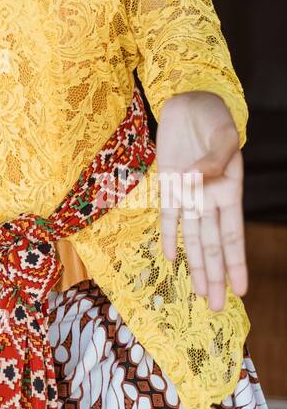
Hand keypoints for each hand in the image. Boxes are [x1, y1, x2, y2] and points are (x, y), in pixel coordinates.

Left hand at [156, 91, 245, 311]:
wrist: (191, 101)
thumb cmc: (214, 117)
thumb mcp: (222, 135)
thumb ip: (216, 160)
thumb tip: (204, 181)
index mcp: (228, 190)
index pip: (232, 235)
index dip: (234, 263)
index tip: (240, 290)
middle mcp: (208, 199)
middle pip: (211, 246)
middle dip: (214, 276)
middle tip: (215, 308)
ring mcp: (187, 193)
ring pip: (192, 238)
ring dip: (195, 265)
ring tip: (199, 293)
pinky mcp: (169, 184)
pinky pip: (168, 216)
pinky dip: (169, 236)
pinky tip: (171, 259)